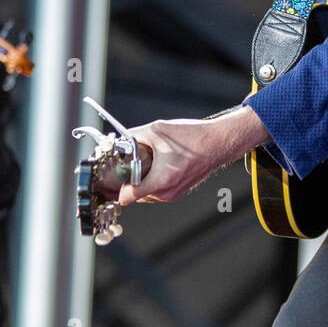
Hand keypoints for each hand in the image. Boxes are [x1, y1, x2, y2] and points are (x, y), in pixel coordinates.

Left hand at [117, 106, 269, 205]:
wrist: (219, 142)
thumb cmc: (193, 137)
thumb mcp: (157, 130)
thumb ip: (134, 136)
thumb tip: (118, 139)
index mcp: (161, 180)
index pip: (128, 197)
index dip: (115, 188)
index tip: (108, 179)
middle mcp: (167, 192)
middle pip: (135, 195)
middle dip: (128, 180)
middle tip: (123, 165)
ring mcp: (174, 194)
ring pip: (146, 194)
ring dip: (140, 181)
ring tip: (142, 162)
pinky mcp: (179, 191)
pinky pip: (157, 191)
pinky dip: (152, 181)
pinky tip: (154, 164)